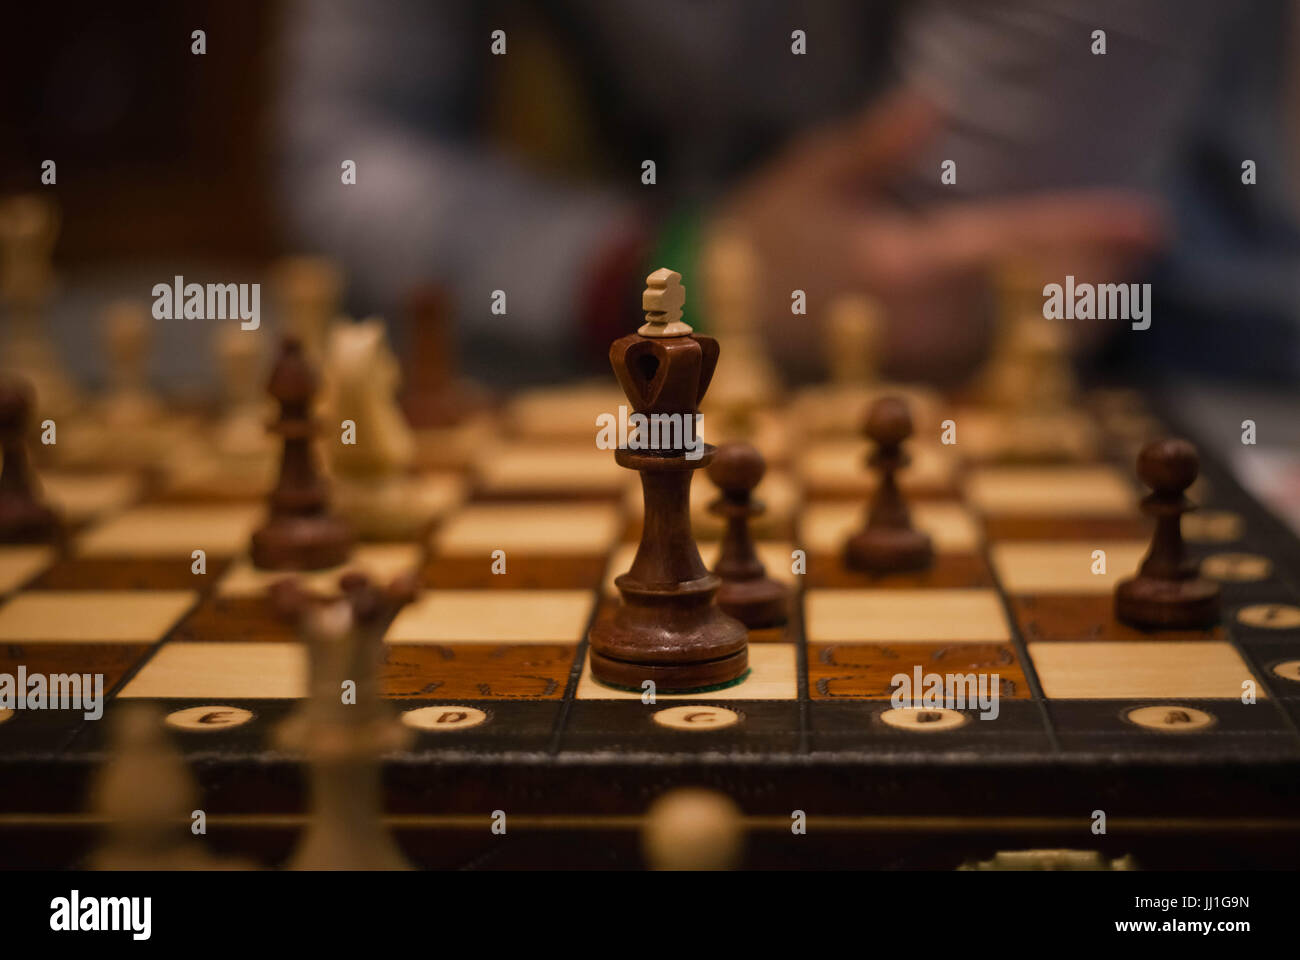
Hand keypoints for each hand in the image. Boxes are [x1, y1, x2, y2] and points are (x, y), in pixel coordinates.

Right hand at [716, 88, 1166, 381]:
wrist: (720, 316)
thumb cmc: (765, 238)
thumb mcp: (809, 177)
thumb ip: (872, 146)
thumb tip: (930, 105)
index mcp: (897, 266)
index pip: (1012, 245)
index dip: (1084, 231)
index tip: (1145, 221)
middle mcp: (916, 321)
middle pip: (1031, 298)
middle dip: (1091, 270)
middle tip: (1143, 244)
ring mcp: (913, 357)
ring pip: (1017, 338)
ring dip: (1070, 311)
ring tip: (1119, 283)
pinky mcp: (904, 374)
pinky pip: (986, 367)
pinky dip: (1029, 348)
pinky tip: (1059, 331)